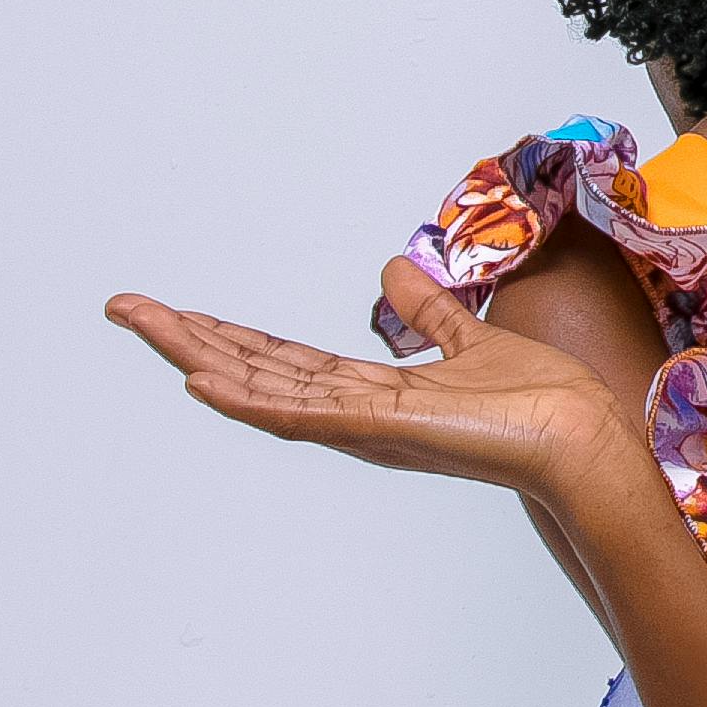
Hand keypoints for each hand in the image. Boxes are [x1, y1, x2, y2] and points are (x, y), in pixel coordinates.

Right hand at [107, 262, 645, 520]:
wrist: (578, 434)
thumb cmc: (537, 401)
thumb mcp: (468, 341)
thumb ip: (429, 313)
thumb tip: (392, 272)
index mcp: (371, 393)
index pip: (281, 360)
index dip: (229, 337)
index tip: (180, 312)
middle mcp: (354, 414)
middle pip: (254, 371)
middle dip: (190, 339)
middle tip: (127, 308)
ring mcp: (362, 426)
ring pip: (262, 388)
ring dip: (201, 355)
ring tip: (146, 325)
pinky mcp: (380, 432)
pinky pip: (300, 416)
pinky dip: (248, 398)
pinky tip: (201, 379)